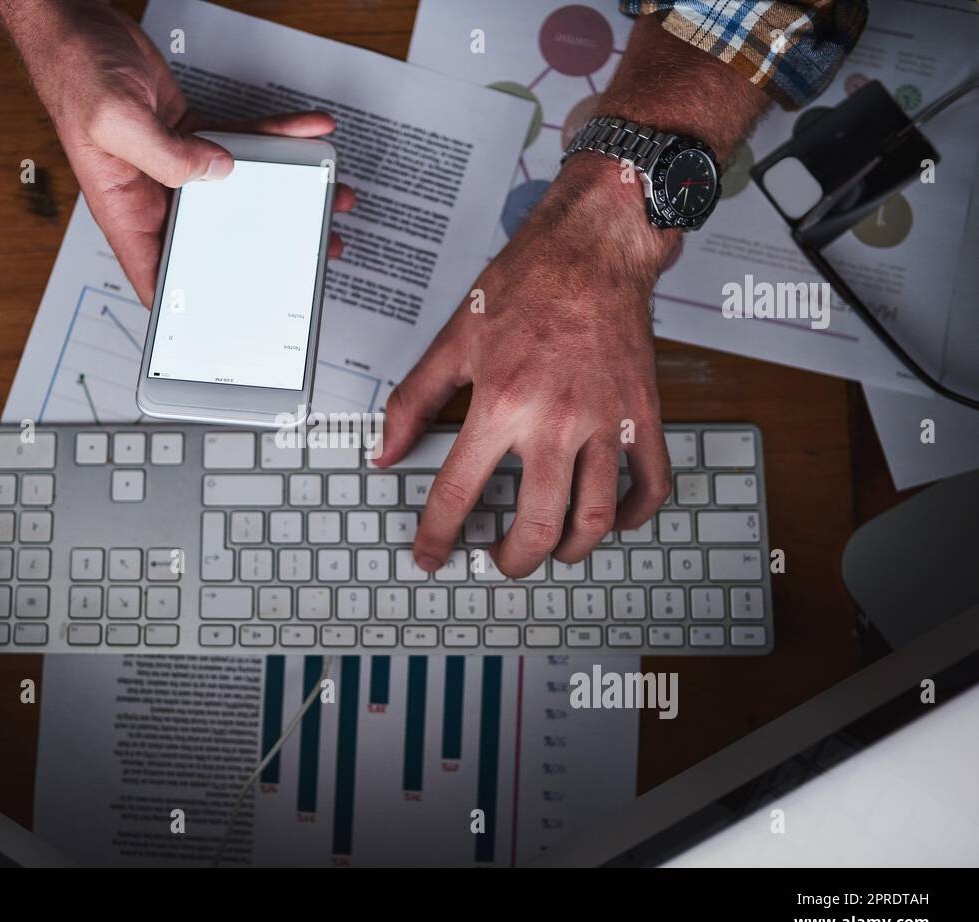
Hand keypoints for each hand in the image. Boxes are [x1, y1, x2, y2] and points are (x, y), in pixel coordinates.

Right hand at [0, 0, 353, 303]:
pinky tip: (308, 133)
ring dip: (285, 193)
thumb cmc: (75, 73)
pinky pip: (243, 144)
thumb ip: (167, 156)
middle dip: (264, 248)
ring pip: (240, 192)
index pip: (158, 277)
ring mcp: (177, 167)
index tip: (229, 325)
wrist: (78, 26)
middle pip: (215, 240)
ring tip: (327, 196)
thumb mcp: (115, 121)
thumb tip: (217, 173)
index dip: (188, 308)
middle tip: (310, 253)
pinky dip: (277, 138)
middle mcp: (154, 197)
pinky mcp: (193, 137)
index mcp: (126, 212)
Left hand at [372, 153, 676, 577]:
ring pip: (593, 519)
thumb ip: (413, 401)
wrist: (593, 247)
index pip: (458, 495)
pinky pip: (648, 485)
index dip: (436, 537)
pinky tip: (609, 519)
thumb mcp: (453, 340)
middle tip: (497, 560)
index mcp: (500, 404)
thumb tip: (386, 452)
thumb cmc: (526, 284)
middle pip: (534, 526)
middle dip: (510, 561)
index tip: (431, 554)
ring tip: (549, 549)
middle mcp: (554, 421)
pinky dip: (631, 517)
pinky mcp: (642, 415)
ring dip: (568, 550)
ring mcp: (604, 422)